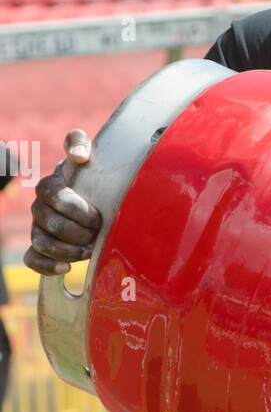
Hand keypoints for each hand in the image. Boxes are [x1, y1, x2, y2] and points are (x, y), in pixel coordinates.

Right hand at [23, 129, 102, 275]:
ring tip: (89, 251)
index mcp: (51, 185)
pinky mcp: (39, 246)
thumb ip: (79, 143)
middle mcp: (41, 206)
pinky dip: (48, 266)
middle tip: (97, 233)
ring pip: (42, 242)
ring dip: (68, 251)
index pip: (55, 196)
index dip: (76, 209)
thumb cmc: (92, 179)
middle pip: (50, 223)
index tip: (97, 216)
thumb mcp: (90, 157)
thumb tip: (79, 156)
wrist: (95, 201)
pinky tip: (67, 268)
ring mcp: (38, 227)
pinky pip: (32, 259)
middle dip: (77, 232)